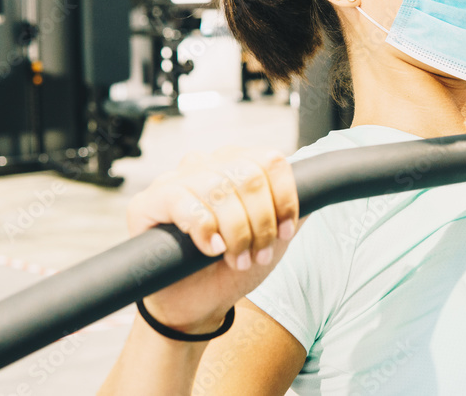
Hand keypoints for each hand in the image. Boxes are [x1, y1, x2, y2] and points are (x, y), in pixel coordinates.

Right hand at [126, 146, 300, 334]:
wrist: (197, 304)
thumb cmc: (231, 267)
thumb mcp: (275, 239)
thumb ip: (295, 211)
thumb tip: (317, 190)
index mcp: (238, 164)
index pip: (270, 160)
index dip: (284, 199)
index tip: (286, 232)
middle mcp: (207, 164)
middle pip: (248, 176)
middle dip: (260, 223)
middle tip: (257, 254)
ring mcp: (176, 179)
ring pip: (219, 188)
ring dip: (235, 232)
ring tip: (236, 259)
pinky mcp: (148, 201)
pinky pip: (182, 200)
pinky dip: (204, 228)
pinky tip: (209, 249)